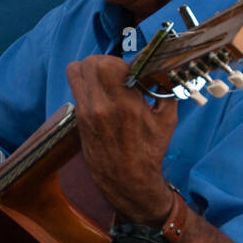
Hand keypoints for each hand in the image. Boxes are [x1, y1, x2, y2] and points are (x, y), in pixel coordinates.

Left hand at [66, 54, 178, 223]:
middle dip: (105, 62)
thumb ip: (165, 89)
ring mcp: (85, 112)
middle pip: (88, 63)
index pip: (107, 64)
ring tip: (106, 79)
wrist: (126, 180)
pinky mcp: (78, 117)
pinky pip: (76, 87)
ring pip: (75, 71)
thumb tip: (163, 68)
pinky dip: (87, 83)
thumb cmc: (149, 151)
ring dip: (90, 69)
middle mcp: (99, 106)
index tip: (132, 72)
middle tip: (119, 74)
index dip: (120, 62)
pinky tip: (102, 94)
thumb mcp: (167, 119)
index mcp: (124, 105)